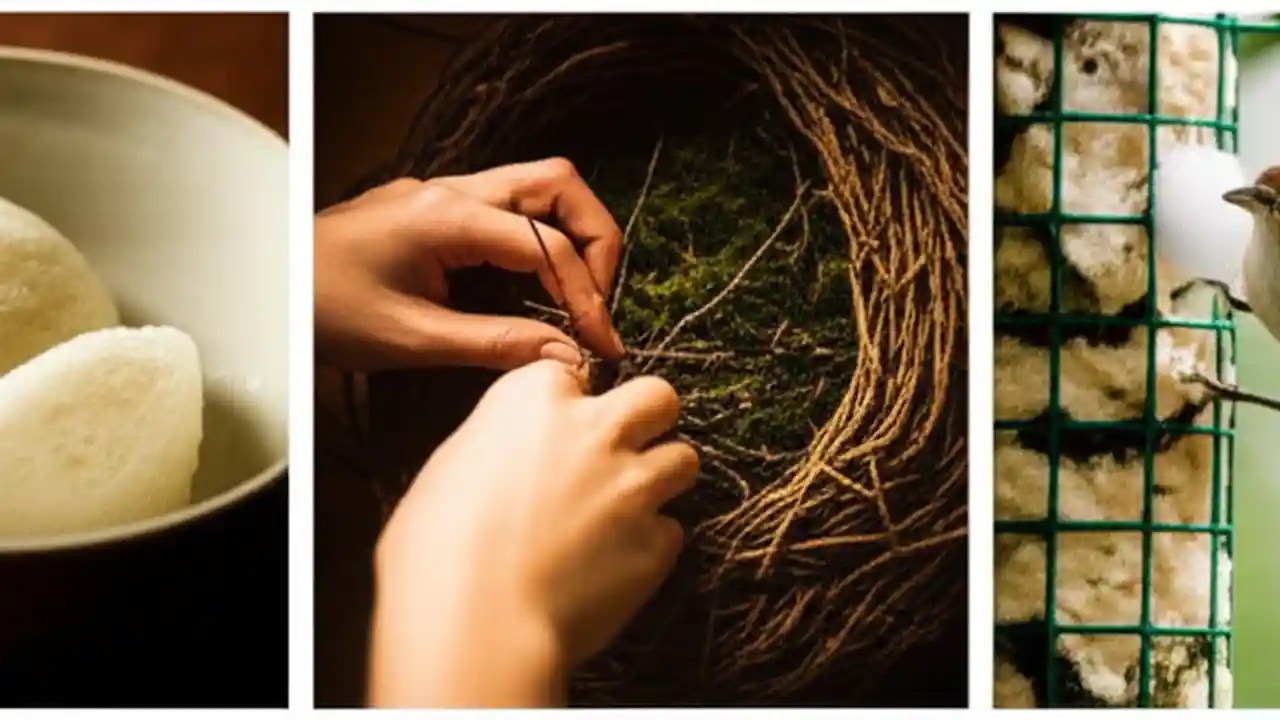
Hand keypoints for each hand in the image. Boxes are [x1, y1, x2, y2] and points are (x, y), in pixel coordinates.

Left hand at [315, 158, 625, 370]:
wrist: (266, 289)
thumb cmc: (324, 312)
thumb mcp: (412, 340)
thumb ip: (495, 344)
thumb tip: (566, 357)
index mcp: (447, 215)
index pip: (547, 244)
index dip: (587, 296)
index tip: (603, 346)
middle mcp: (454, 189)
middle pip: (559, 185)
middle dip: (597, 240)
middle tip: (600, 304)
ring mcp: (445, 192)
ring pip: (539, 188)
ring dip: (573, 237)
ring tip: (581, 298)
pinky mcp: (438, 208)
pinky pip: (511, 210)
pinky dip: (542, 243)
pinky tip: (540, 292)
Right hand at [369, 360, 697, 706]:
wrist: (476, 622)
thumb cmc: (438, 550)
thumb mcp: (452, 468)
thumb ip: (501, 446)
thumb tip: (513, 462)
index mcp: (535, 398)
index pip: (572, 374)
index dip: (567, 405)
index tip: (555, 431)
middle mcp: (595, 430)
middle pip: (658, 396)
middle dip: (648, 418)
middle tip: (625, 449)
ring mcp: (634, 485)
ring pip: (684, 459)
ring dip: (661, 479)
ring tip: (627, 510)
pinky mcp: (656, 543)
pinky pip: (671, 532)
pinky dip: (650, 545)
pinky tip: (614, 566)